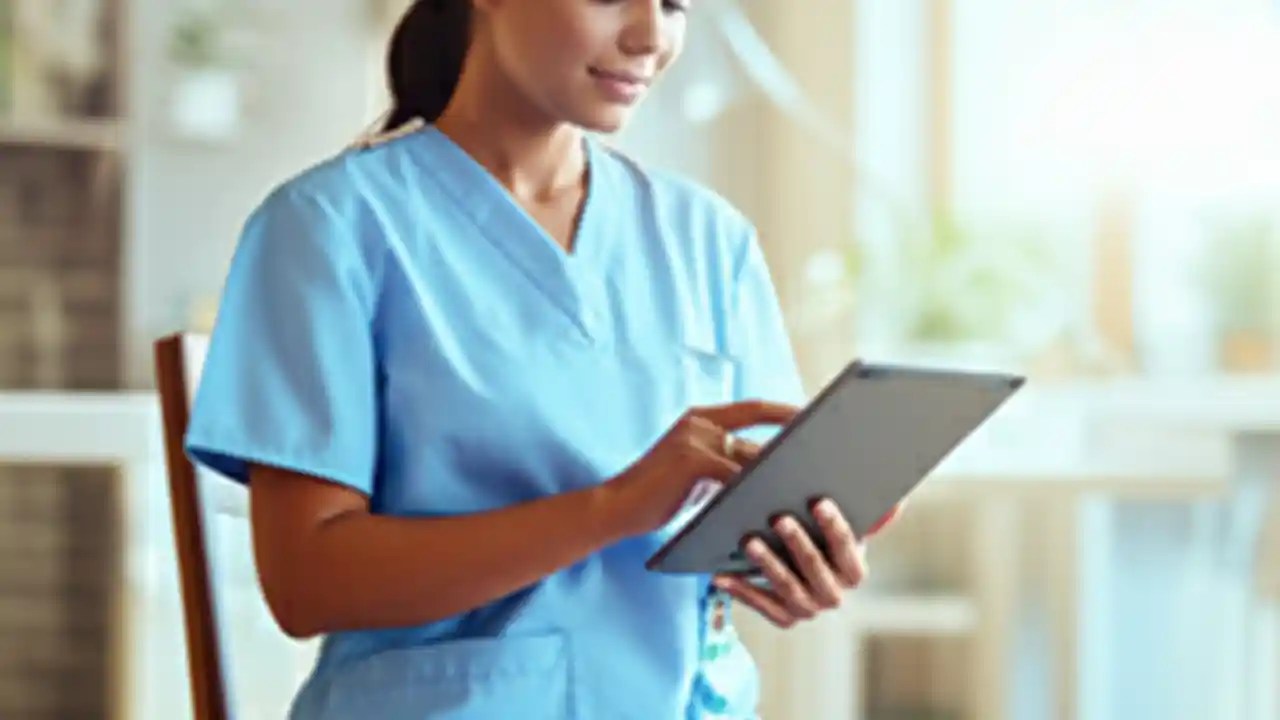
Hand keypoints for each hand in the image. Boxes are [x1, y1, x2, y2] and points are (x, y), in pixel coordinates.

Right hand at [603, 400, 798, 536]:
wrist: (616, 507)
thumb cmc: (657, 495)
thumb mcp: (695, 473)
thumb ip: (725, 465)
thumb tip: (768, 474)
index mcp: (701, 419)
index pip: (753, 409)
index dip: (784, 412)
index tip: (812, 417)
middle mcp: (699, 422)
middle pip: (758, 432)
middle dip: (790, 445)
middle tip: (823, 453)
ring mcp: (695, 439)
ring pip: (750, 457)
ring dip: (777, 475)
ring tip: (805, 487)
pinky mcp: (693, 461)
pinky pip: (735, 477)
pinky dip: (754, 492)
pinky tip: (772, 506)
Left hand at [712, 499, 903, 628]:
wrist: (806, 568)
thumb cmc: (825, 537)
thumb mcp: (848, 525)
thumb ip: (871, 515)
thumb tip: (897, 502)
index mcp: (855, 572)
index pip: (848, 550)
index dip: (835, 527)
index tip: (818, 502)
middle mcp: (834, 596)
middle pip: (816, 569)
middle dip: (798, 543)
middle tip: (779, 518)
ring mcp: (808, 609)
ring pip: (788, 588)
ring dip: (767, 564)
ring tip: (749, 541)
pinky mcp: (784, 617)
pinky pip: (761, 605)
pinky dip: (741, 590)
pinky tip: (721, 574)